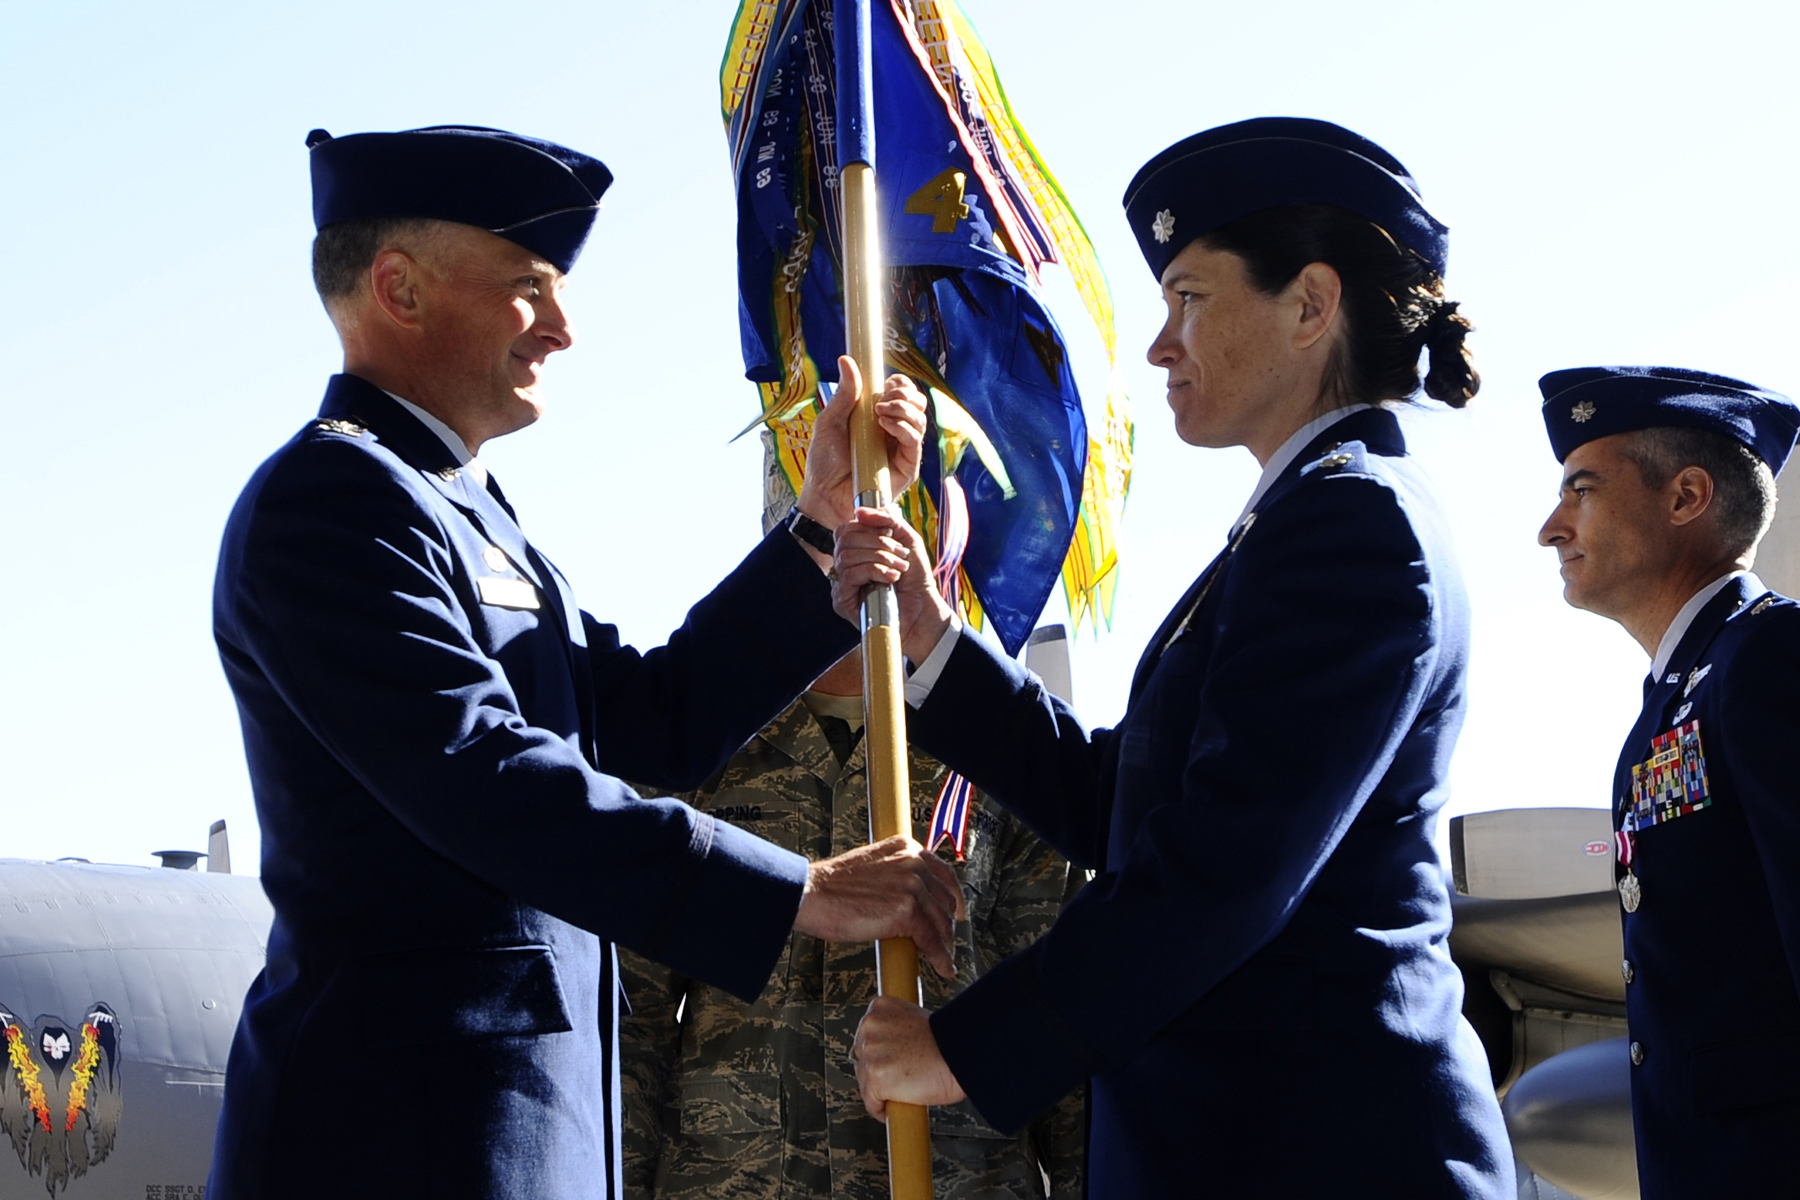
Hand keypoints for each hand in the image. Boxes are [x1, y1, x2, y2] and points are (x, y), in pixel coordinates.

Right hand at [793, 834, 964, 978]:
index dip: (954, 897)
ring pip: (941, 922)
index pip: (943, 873)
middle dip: (948, 924)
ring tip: (944, 959)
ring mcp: (912, 885)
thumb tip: (911, 899)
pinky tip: (943, 967)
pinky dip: (940, 958)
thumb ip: (894, 875)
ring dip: (945, 945)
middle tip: (946, 942)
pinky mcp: (907, 911)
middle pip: (945, 899)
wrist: (810, 894)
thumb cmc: (830, 887)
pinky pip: (932, 940)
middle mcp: (914, 862)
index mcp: (905, 847)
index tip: (957, 912)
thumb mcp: (871, 867)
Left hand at [796, 356, 929, 529]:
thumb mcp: (830, 421)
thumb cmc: (825, 461)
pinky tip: (886, 425)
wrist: (824, 494)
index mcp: (879, 416)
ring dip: (903, 409)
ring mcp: (902, 449)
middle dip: (905, 394)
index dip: (900, 384)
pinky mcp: (906, 468)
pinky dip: (904, 428)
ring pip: (920, 420)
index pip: (903, 392)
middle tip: (882, 400)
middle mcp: (894, 430)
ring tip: (880, 413)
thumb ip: (844, 394)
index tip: (885, 383)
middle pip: (918, 402)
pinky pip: (915, 443)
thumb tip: (846, 359)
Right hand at [832, 506, 955, 662]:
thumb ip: (887, 519)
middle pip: (844, 539)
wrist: (923, 608)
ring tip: (899, 568)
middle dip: (877, 542)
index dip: (867, 526)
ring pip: (847, 556)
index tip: (892, 535)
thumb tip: (859, 511)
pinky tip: (891, 579)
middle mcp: (845, 565)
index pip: (845, 529)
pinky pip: (850, 575)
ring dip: (879, 558)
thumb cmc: (914, 577)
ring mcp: (841, 583)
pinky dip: (874, 571)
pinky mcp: (841, 600)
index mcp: (856, 550)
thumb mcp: (906, 538)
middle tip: (900, 553)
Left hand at [852, 995, 965, 1119]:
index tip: (890, 1061)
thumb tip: (890, 1049)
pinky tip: (895, 1107)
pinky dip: (881, 1109)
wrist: (962, 1054)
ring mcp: (871, 1052)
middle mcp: (870, 1026)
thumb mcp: (916, 1020)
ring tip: (902, 1091)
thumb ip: (896, 1030)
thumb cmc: (949, 1042)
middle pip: (862, 1058)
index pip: (867, 1036)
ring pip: (865, 1082)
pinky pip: (871, 1103)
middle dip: (878, 1070)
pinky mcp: (876, 1077)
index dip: (880, 1053)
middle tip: (899, 1078)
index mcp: (880, 1008)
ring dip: (880, 1091)